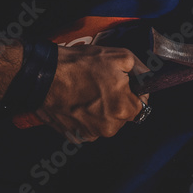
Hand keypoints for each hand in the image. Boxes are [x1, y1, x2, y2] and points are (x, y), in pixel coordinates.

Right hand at [33, 45, 148, 141]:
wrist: (45, 75)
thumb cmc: (80, 65)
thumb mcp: (120, 56)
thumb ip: (141, 70)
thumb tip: (148, 78)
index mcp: (122, 109)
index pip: (141, 105)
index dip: (134, 91)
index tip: (123, 82)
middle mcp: (108, 128)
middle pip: (123, 115)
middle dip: (117, 100)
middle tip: (102, 84)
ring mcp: (90, 134)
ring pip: (106, 121)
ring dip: (102, 109)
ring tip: (88, 91)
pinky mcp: (75, 136)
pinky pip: (89, 126)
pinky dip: (86, 116)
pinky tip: (78, 101)